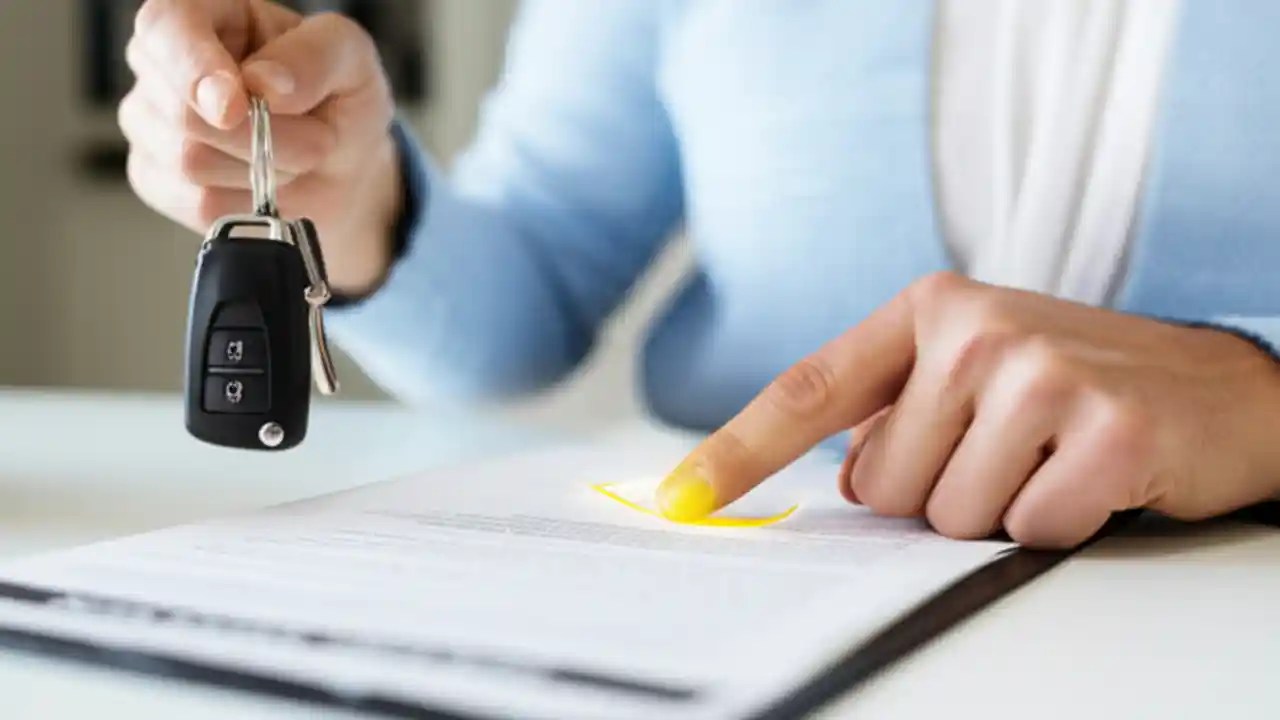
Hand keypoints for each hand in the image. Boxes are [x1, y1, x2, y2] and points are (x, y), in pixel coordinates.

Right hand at [120, 0, 401, 294]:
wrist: (341, 168)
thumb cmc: (339, 99)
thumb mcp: (350, 59)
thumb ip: (313, 57)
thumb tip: (263, 83)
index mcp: (202, 13)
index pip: (166, 28)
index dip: (194, 69)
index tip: (235, 106)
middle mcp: (162, 63)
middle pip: (182, 112)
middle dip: (265, 137)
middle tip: (316, 136)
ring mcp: (150, 123)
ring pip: (191, 163)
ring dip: (265, 171)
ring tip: (293, 155)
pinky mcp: (156, 178)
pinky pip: (196, 203)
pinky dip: (248, 202)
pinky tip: (265, 183)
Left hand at [657, 272, 1279, 547]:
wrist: (1219, 383)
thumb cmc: (1076, 381)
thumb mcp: (974, 371)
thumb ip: (894, 414)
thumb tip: (842, 478)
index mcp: (928, 310)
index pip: (807, 392)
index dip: (736, 453)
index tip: (680, 500)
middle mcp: (977, 328)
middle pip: (887, 487)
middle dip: (939, 496)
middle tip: (1008, 453)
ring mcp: (1042, 372)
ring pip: (951, 518)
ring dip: (1000, 511)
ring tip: (1050, 459)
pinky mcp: (1106, 428)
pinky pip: (1028, 531)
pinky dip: (1058, 525)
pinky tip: (1094, 476)